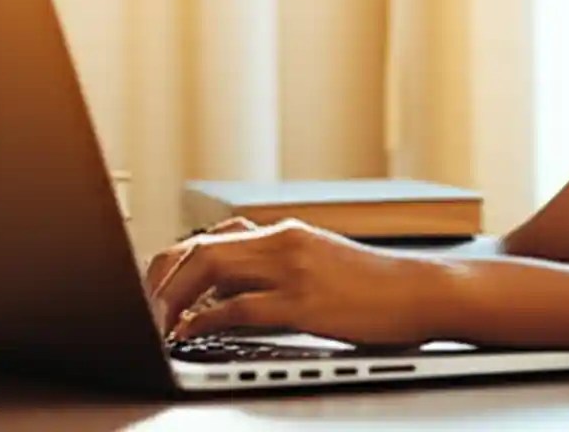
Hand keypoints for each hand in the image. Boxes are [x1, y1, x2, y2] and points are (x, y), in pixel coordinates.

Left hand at [145, 219, 447, 345]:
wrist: (423, 292)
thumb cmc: (374, 286)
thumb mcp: (322, 261)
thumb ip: (278, 264)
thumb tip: (228, 285)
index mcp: (286, 232)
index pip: (211, 236)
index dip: (174, 261)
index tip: (155, 287)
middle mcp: (284, 241)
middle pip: (201, 248)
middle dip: (163, 279)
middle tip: (145, 309)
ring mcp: (293, 270)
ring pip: (211, 270)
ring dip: (174, 299)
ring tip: (158, 324)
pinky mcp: (304, 303)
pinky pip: (239, 310)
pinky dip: (205, 322)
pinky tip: (191, 335)